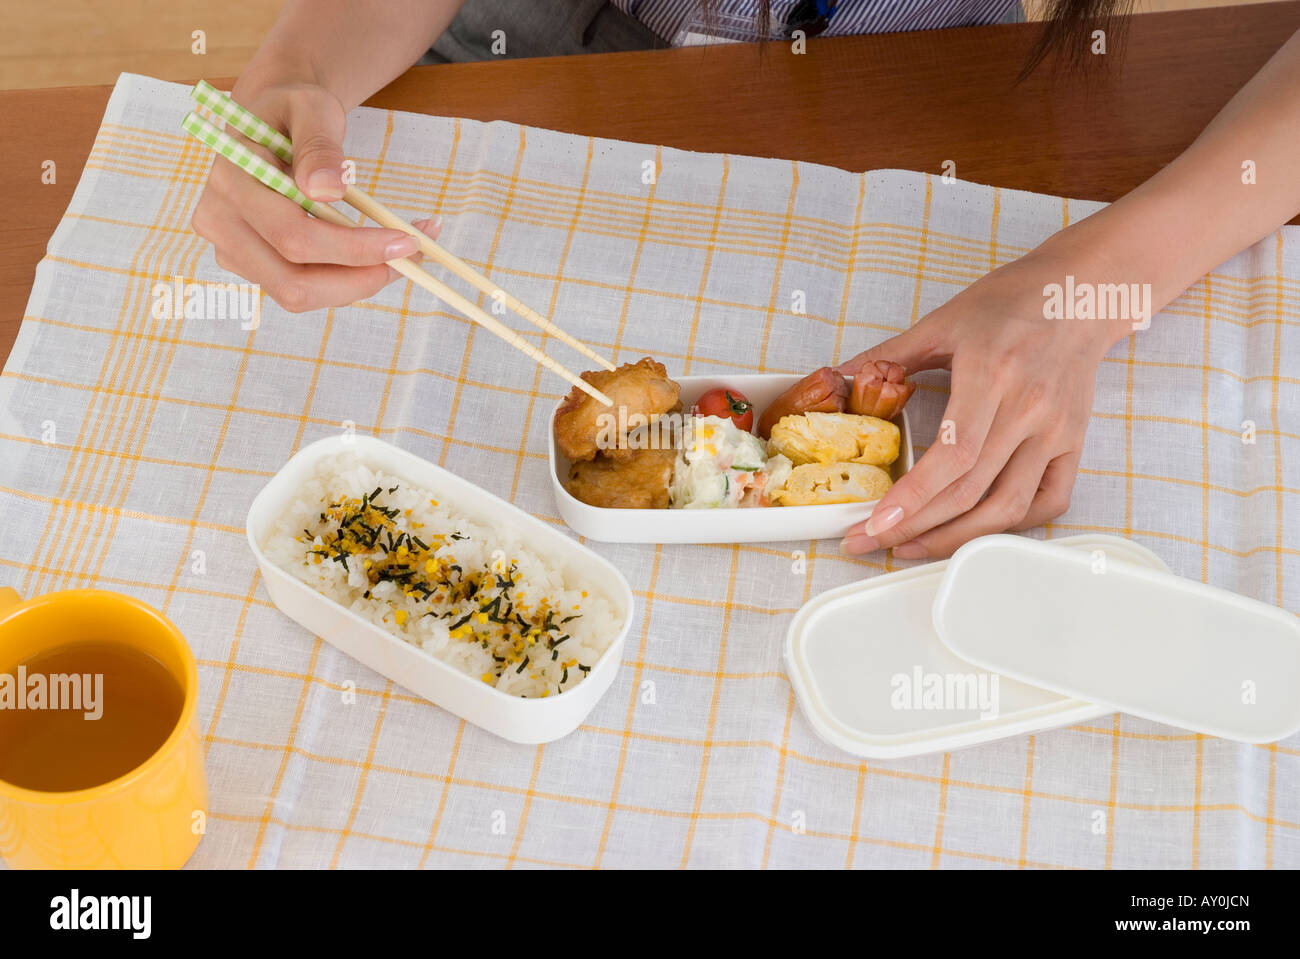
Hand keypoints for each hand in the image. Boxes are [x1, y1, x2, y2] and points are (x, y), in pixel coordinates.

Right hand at [189, 80, 440, 311]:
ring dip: (358, 283)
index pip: (294, 236)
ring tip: (401, 254)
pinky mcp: (252, 265)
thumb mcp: (312, 108)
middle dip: (361, 279)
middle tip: (411, 258)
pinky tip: (376, 254)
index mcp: (230, 183)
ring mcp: (232, 251)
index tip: (407, 241)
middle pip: (294, 283)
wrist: (270, 119)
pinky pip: (303, 289)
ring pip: (300, 295)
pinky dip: (346, 279)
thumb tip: (327, 189)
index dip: (353, 248)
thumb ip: (319, 145)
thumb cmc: (293, 110)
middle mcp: (220, 225)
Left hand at [838, 244, 1131, 559]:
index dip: (913, 497)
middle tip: (870, 540)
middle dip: (915, 525)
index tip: (877, 523)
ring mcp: (1056, 432)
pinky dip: (1009, 525)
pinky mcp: (1074, 443)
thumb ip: (888, 355)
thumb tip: (839, 377)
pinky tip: (971, 531)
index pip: (953, 454)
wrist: (1082, 293)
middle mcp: (1028, 410)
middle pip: (971, 490)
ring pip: (1007, 507)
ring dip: (956, 538)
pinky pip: (1047, 502)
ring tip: (910, 546)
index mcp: (991, 376)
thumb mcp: (942, 321)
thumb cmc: (1011, 302)